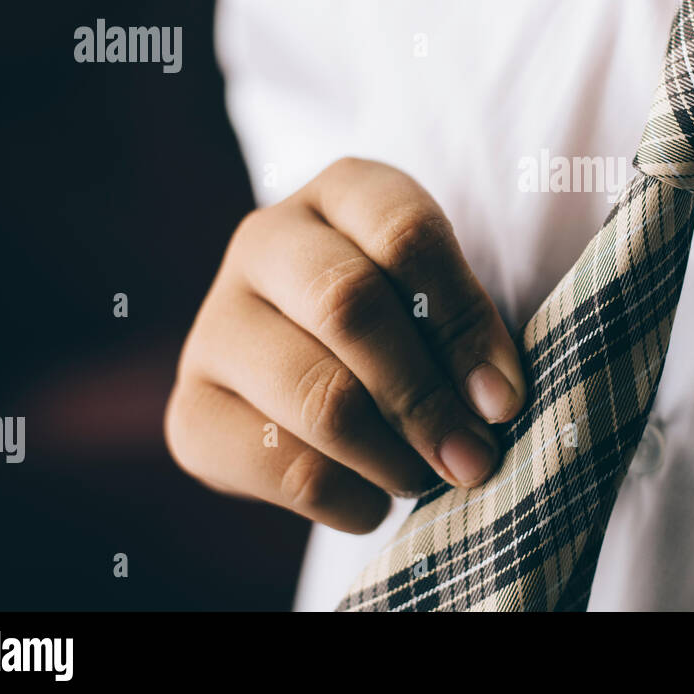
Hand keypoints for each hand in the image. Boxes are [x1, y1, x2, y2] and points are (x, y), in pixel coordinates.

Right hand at [164, 157, 526, 533]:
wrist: (320, 379)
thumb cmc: (410, 327)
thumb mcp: (442, 301)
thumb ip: (467, 332)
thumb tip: (493, 404)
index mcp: (341, 193)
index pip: (403, 233)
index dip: (462, 321)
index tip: (502, 399)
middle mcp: (265, 241)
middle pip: (349, 305)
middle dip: (424, 396)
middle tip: (473, 458)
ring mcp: (216, 323)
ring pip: (316, 393)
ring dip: (391, 456)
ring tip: (427, 478)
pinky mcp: (192, 411)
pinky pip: (279, 465)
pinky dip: (345, 498)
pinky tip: (372, 500)